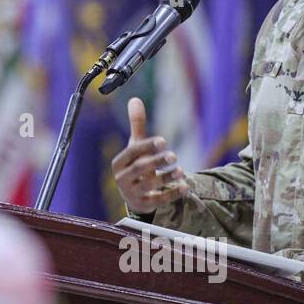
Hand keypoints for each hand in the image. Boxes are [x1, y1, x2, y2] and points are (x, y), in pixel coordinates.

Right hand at [112, 97, 187, 213]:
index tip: (163, 141)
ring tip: (181, 171)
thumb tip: (135, 99)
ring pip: (149, 185)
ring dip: (166, 177)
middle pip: (140, 168)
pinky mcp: (143, 204)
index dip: (147, 146)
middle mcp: (122, 178)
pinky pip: (158, 200)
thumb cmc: (136, 165)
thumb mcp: (136, 147)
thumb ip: (137, 125)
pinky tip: (185, 187)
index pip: (132, 151)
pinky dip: (172, 194)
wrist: (134, 195)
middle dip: (157, 161)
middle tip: (174, 156)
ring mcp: (131, 193)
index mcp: (119, 163)